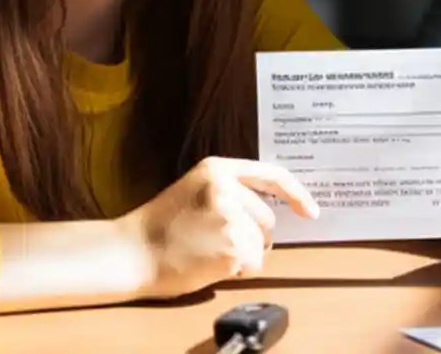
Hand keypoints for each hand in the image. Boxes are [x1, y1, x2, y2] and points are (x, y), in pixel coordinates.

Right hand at [117, 157, 318, 298]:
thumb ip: (229, 192)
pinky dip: (236, 271)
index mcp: (216, 168)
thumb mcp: (194, 191)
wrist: (130, 253)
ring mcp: (230, 217)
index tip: (310, 211)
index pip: (271, 175)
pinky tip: (208, 264)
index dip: (296, 194)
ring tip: (206, 252)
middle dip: (251, 237)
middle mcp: (226, 188)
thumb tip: (269, 212)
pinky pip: (252, 265)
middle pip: (267, 220)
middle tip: (214, 243)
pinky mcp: (232, 246)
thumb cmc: (160, 228)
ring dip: (241, 256)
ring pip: (260, 245)